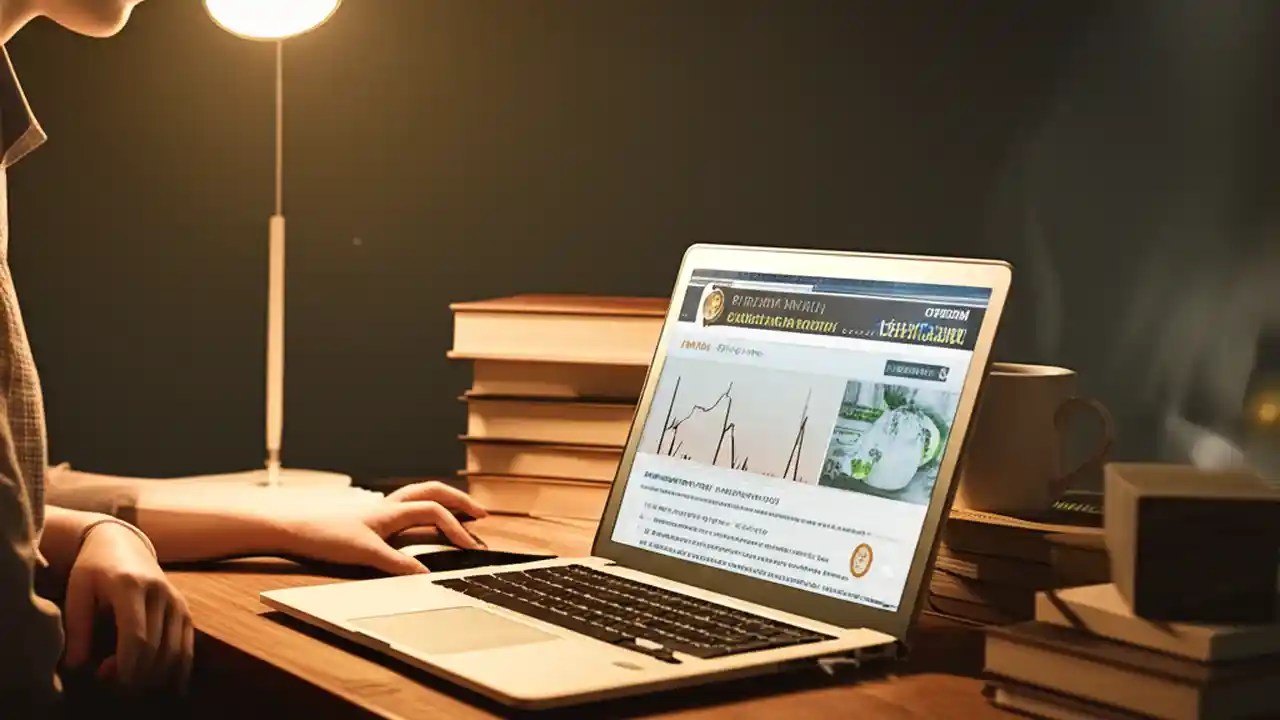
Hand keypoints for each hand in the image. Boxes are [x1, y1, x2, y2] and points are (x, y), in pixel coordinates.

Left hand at [63, 522, 192, 693]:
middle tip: (113, 684)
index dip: (126, 664)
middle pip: (156, 646)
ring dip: (156, 674)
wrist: (122, 542)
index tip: (110, 680)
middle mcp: (160, 592)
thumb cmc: (94, 567)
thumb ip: (77, 627)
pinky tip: (172, 686)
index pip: (136, 634)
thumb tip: (77, 665)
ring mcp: (176, 600)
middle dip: (137, 673)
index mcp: (131, 585)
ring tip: (132, 682)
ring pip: (175, 649)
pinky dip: (180, 668)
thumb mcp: (78, 590)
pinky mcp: (183, 607)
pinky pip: (188, 644)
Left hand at [279, 481, 488, 574]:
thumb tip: (426, 574)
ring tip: (462, 513)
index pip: (433, 511)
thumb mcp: (363, 554)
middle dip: (460, 501)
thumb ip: (396, 564)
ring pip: (420, 495)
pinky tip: (427, 522)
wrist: (292, 530)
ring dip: (444, 501)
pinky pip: (408, 507)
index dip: (455, 528)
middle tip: (481, 515)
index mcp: (390, 511)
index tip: (471, 547)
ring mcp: (380, 511)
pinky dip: (425, 510)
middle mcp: (388, 506)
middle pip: (433, 492)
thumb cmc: (324, 536)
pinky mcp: (372, 520)